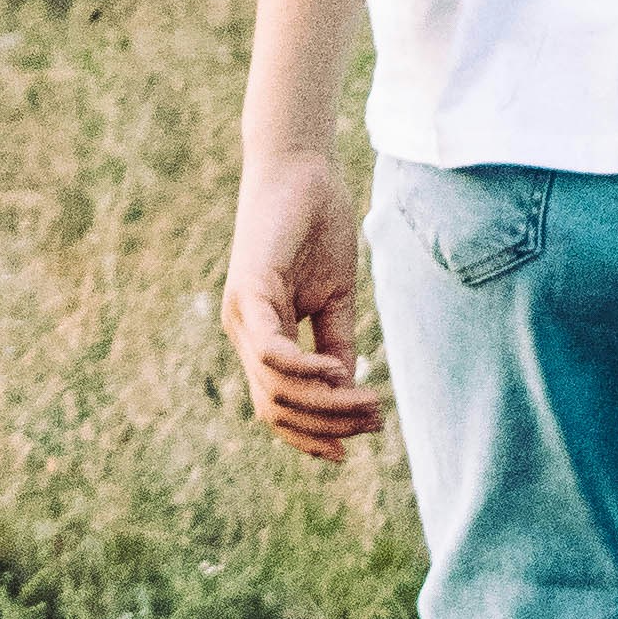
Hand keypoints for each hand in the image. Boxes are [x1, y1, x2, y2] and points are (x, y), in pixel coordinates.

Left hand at [226, 148, 387, 466]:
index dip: (311, 437)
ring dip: (325, 405)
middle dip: (327, 427)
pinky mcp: (249, 289)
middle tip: (375, 422)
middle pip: (276, 410)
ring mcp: (242, 314)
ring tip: (368, 402)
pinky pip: (272, 350)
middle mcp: (244, 332)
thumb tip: (348, 393)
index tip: (352, 451)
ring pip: (275, 389)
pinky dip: (304, 370)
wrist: (301, 167)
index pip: (277, 408)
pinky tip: (337, 371)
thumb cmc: (317, 226)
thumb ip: (337, 344)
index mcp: (262, 336)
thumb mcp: (335, 297)